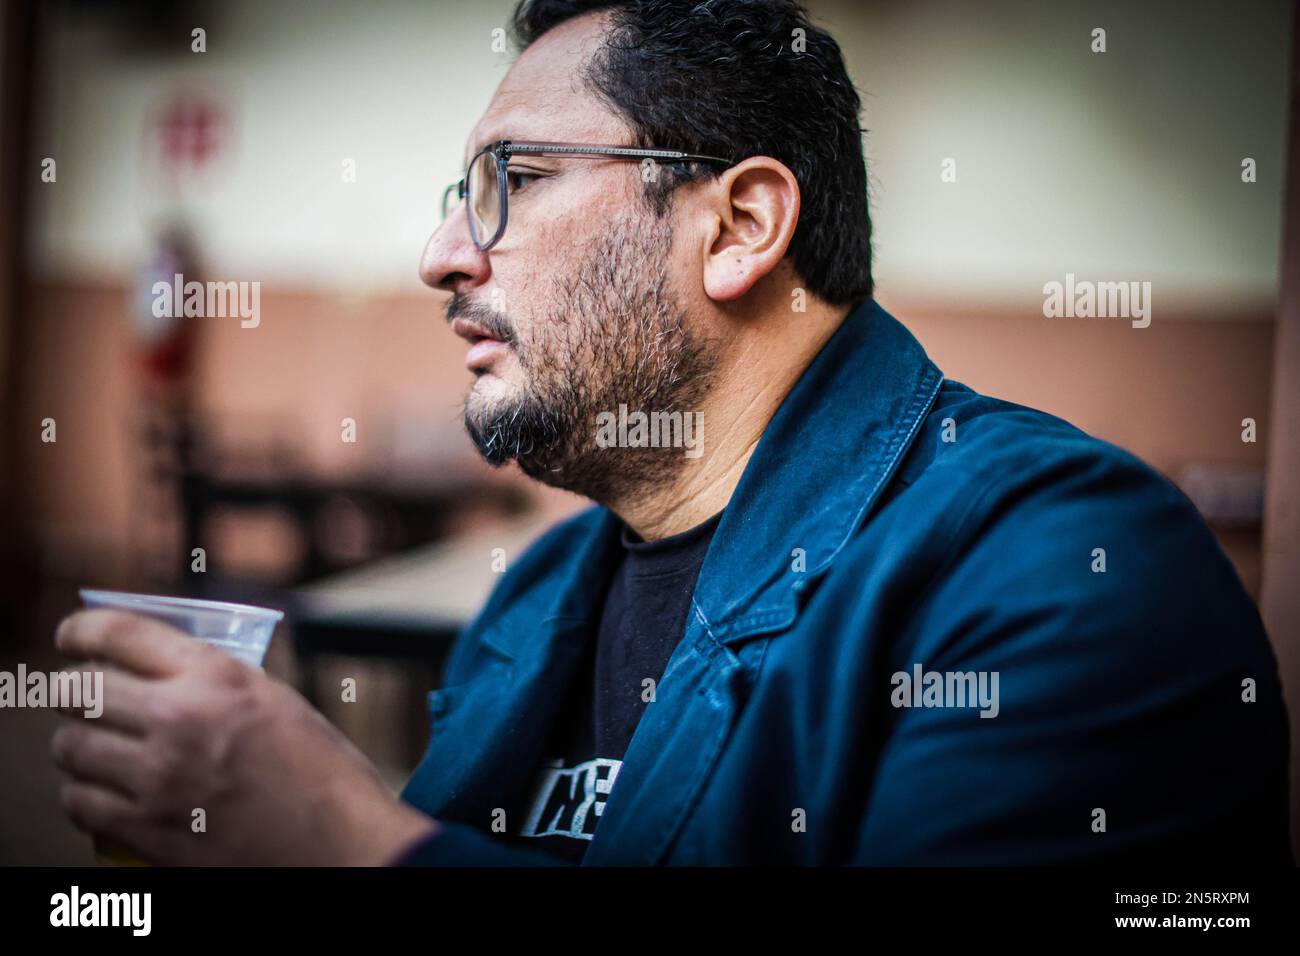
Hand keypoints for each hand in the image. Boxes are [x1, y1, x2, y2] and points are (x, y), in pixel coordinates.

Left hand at [50, 609, 437, 864]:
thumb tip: (148, 668)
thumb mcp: (272, 698)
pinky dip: (83, 793)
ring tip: (96, 747)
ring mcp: (160, 779)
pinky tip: (103, 789)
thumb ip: (211, 678)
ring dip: (77, 743)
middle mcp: (180, 719)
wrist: (339, 840)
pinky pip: (80, 802)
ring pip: (71, 747)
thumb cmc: (319, 769)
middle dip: (73, 690)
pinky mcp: (149, 830)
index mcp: (216, 677)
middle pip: (80, 690)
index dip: (80, 630)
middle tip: (82, 697)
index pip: (118, 634)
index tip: (72, 637)